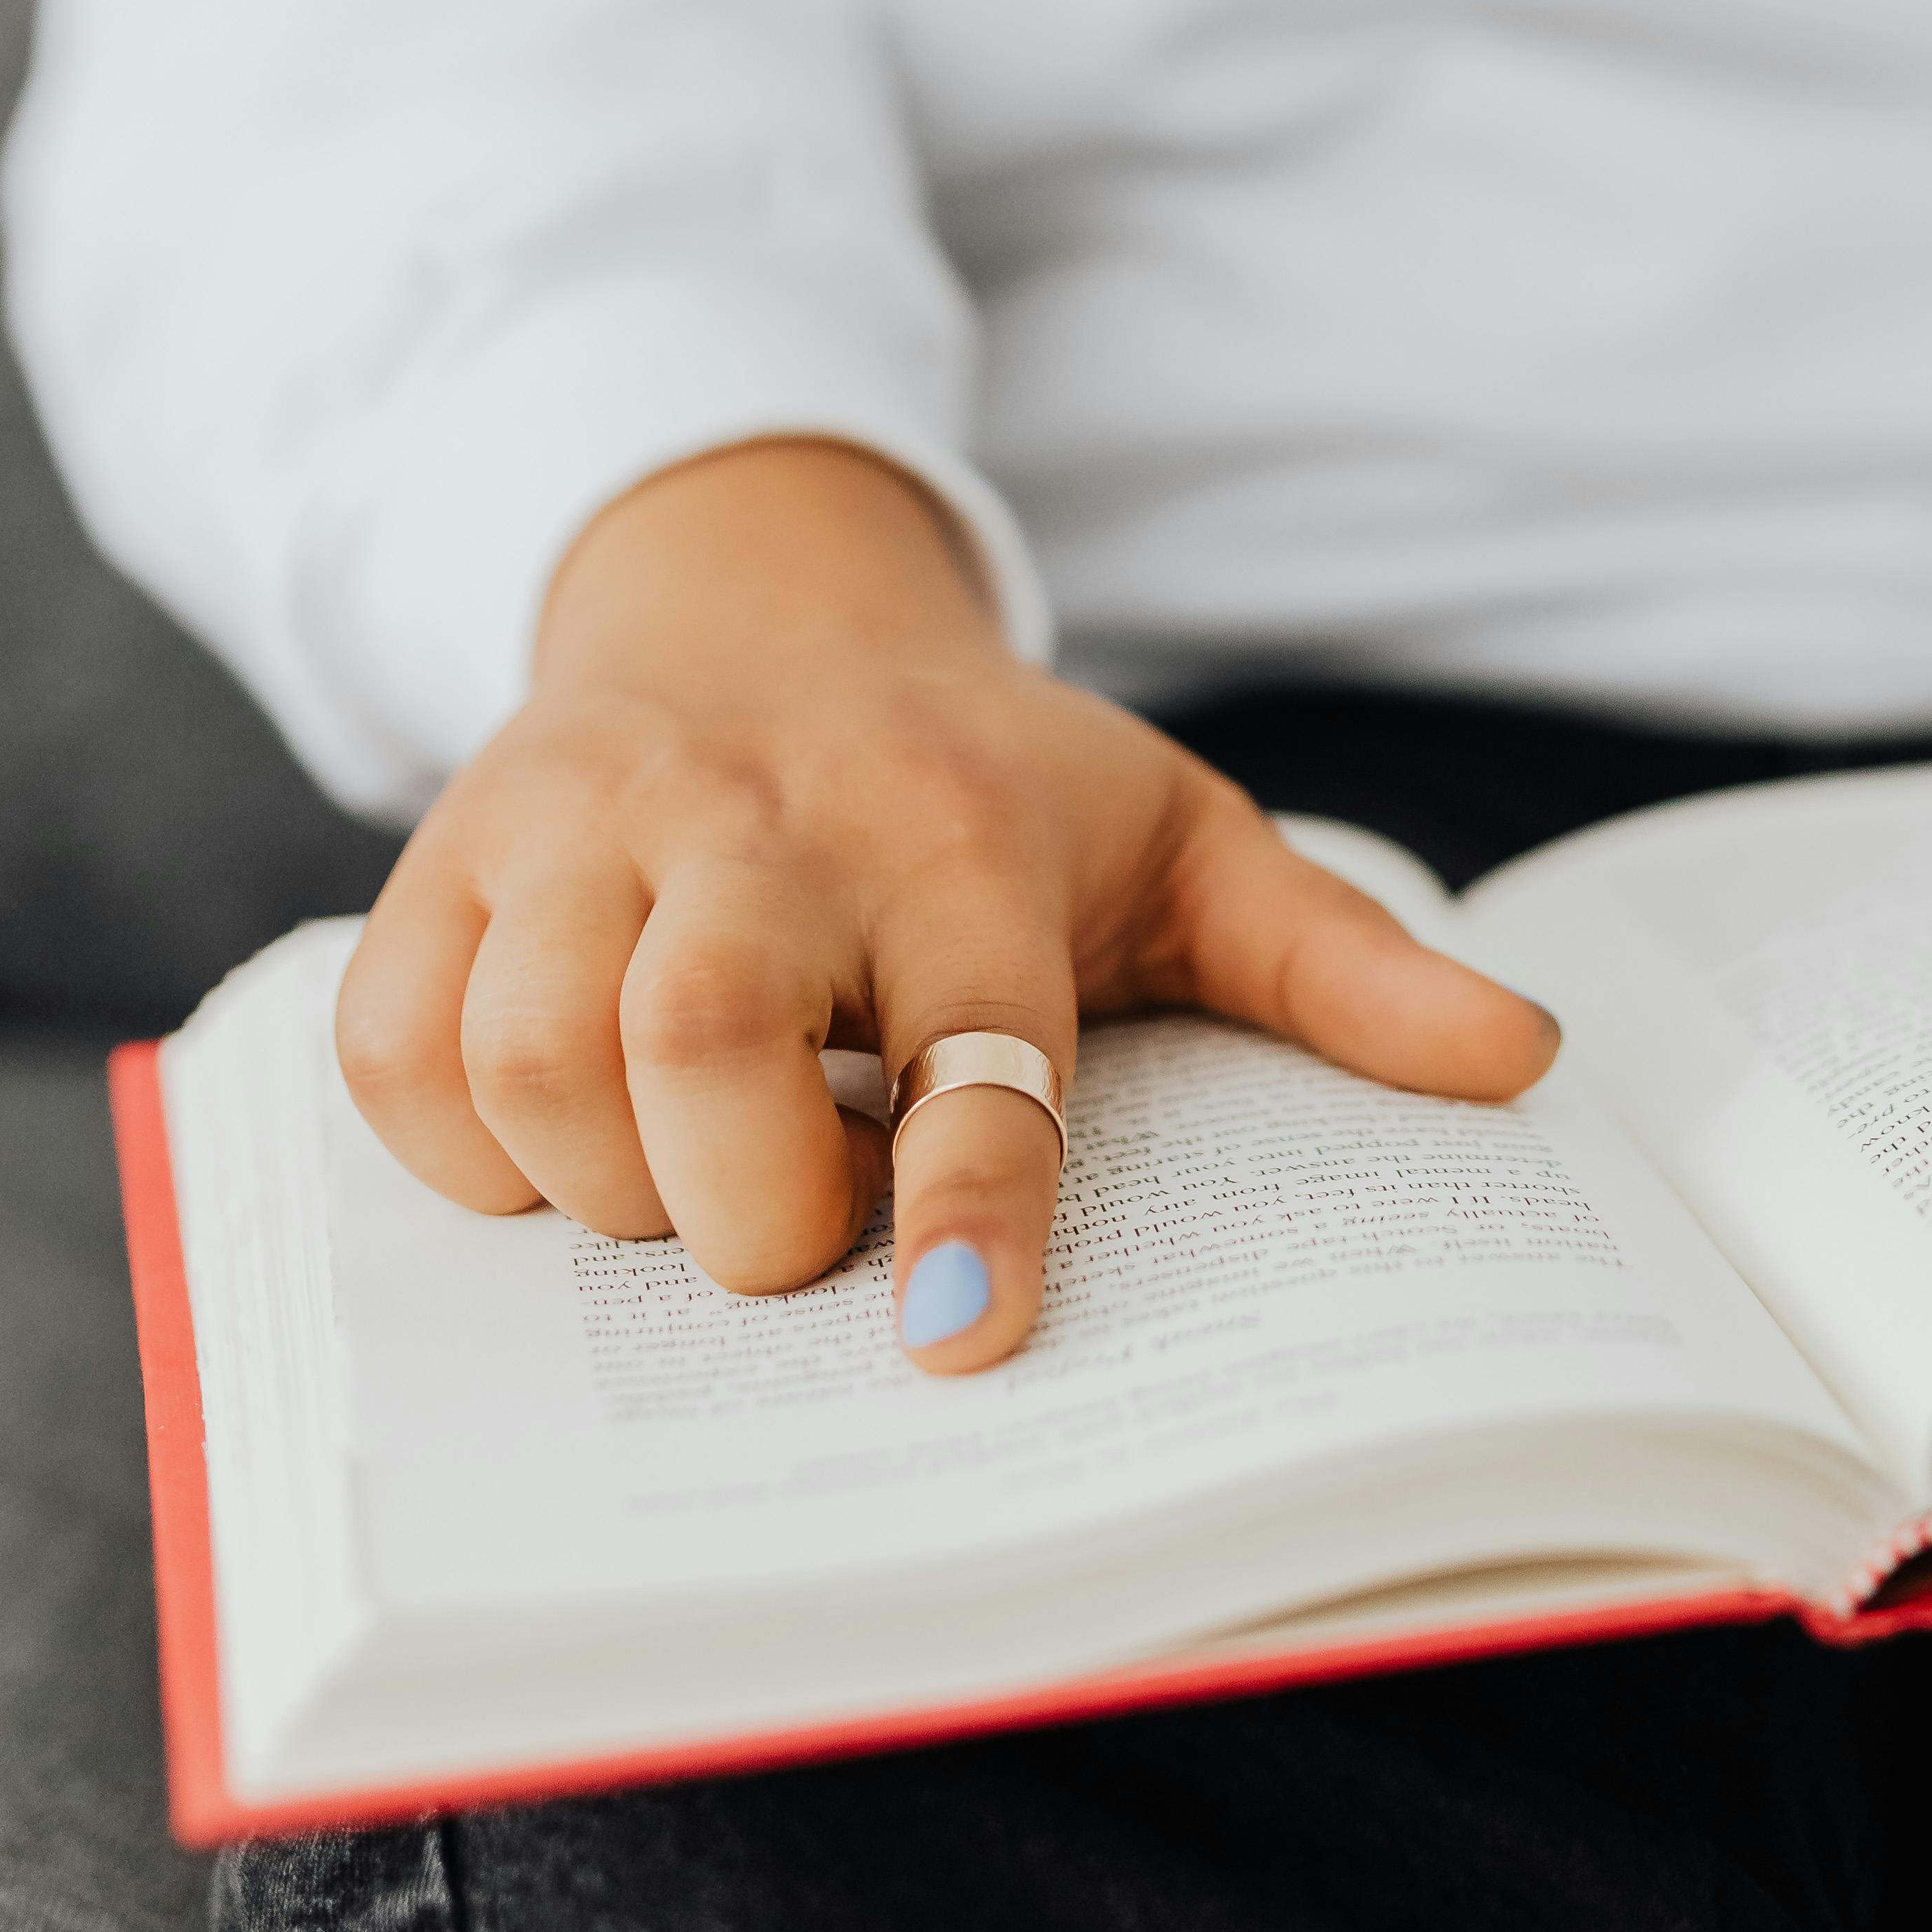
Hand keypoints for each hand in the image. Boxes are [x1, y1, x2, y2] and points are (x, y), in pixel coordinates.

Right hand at [334, 438, 1556, 1372]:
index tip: (958, 1330)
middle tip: (802, 1231)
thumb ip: (1345, 966)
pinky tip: (569, 1140)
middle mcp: (760, 814)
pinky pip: (402, 1048)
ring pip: (530, 1052)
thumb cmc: (992, 775)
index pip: (967, 1041)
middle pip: (700, 1041)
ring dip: (602, 1180)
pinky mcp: (452, 852)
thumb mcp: (1183, 840)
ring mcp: (586, 824)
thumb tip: (1529, 1062)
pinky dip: (465, 1145)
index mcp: (956, 830)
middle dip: (742, 1207)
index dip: (960, 1195)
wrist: (771, 601)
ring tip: (690, 1181)